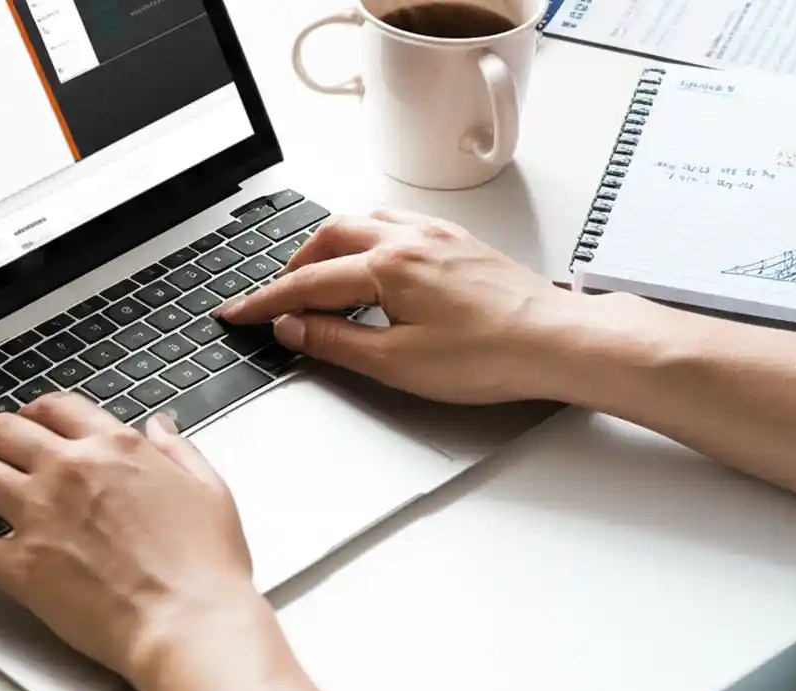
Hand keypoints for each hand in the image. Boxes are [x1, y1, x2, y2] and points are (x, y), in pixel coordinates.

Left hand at [0, 396, 257, 682]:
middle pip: (4, 432)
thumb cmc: (205, 565)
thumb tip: (161, 427)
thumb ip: (179, 451)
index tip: (22, 416)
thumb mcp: (209, 489)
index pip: (60, 410)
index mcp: (115, 448)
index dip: (33, 410)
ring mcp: (40, 514)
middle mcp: (70, 470)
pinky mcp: (21, 564)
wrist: (188, 620)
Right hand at [217, 208, 581, 404]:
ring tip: (317, 277)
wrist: (557, 341)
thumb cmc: (491, 355)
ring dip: (329, 246)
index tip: (238, 312)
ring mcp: (436, 235)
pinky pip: (394, 224)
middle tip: (275, 298)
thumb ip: (336, 342)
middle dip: (294, 265)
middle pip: (330, 237)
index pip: (308, 282)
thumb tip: (293, 329)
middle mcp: (409, 239)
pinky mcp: (457, 242)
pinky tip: (371, 264)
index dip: (266, 301)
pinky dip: (365, 239)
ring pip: (363, 222)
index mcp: (388, 266)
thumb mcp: (398, 363)